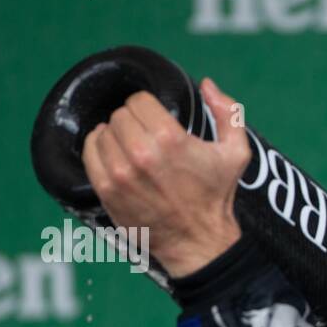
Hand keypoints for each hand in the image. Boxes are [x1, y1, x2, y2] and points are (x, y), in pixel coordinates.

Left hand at [82, 77, 249, 277]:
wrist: (199, 242)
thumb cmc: (216, 197)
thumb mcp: (236, 153)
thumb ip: (228, 113)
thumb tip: (206, 84)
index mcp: (171, 140)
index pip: (139, 101)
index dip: (149, 107)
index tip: (156, 120)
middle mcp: (142, 154)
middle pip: (120, 115)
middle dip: (133, 121)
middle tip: (146, 135)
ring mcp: (121, 174)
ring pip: (104, 132)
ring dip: (116, 135)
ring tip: (131, 146)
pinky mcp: (107, 190)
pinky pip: (90, 152)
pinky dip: (98, 148)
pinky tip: (114, 155)